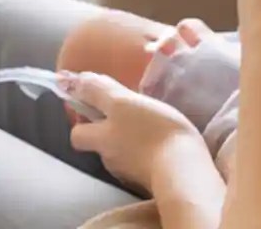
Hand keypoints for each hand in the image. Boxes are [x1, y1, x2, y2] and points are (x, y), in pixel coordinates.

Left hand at [63, 71, 206, 190]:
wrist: (183, 170)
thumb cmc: (154, 131)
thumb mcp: (124, 103)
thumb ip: (99, 92)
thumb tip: (78, 81)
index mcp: (102, 139)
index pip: (77, 134)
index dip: (82, 120)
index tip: (96, 106)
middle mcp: (110, 158)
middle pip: (100, 144)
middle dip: (108, 132)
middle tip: (127, 116)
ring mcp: (129, 172)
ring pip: (120, 153)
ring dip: (129, 142)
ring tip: (150, 128)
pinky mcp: (148, 179)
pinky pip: (140, 163)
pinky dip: (146, 154)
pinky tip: (162, 144)